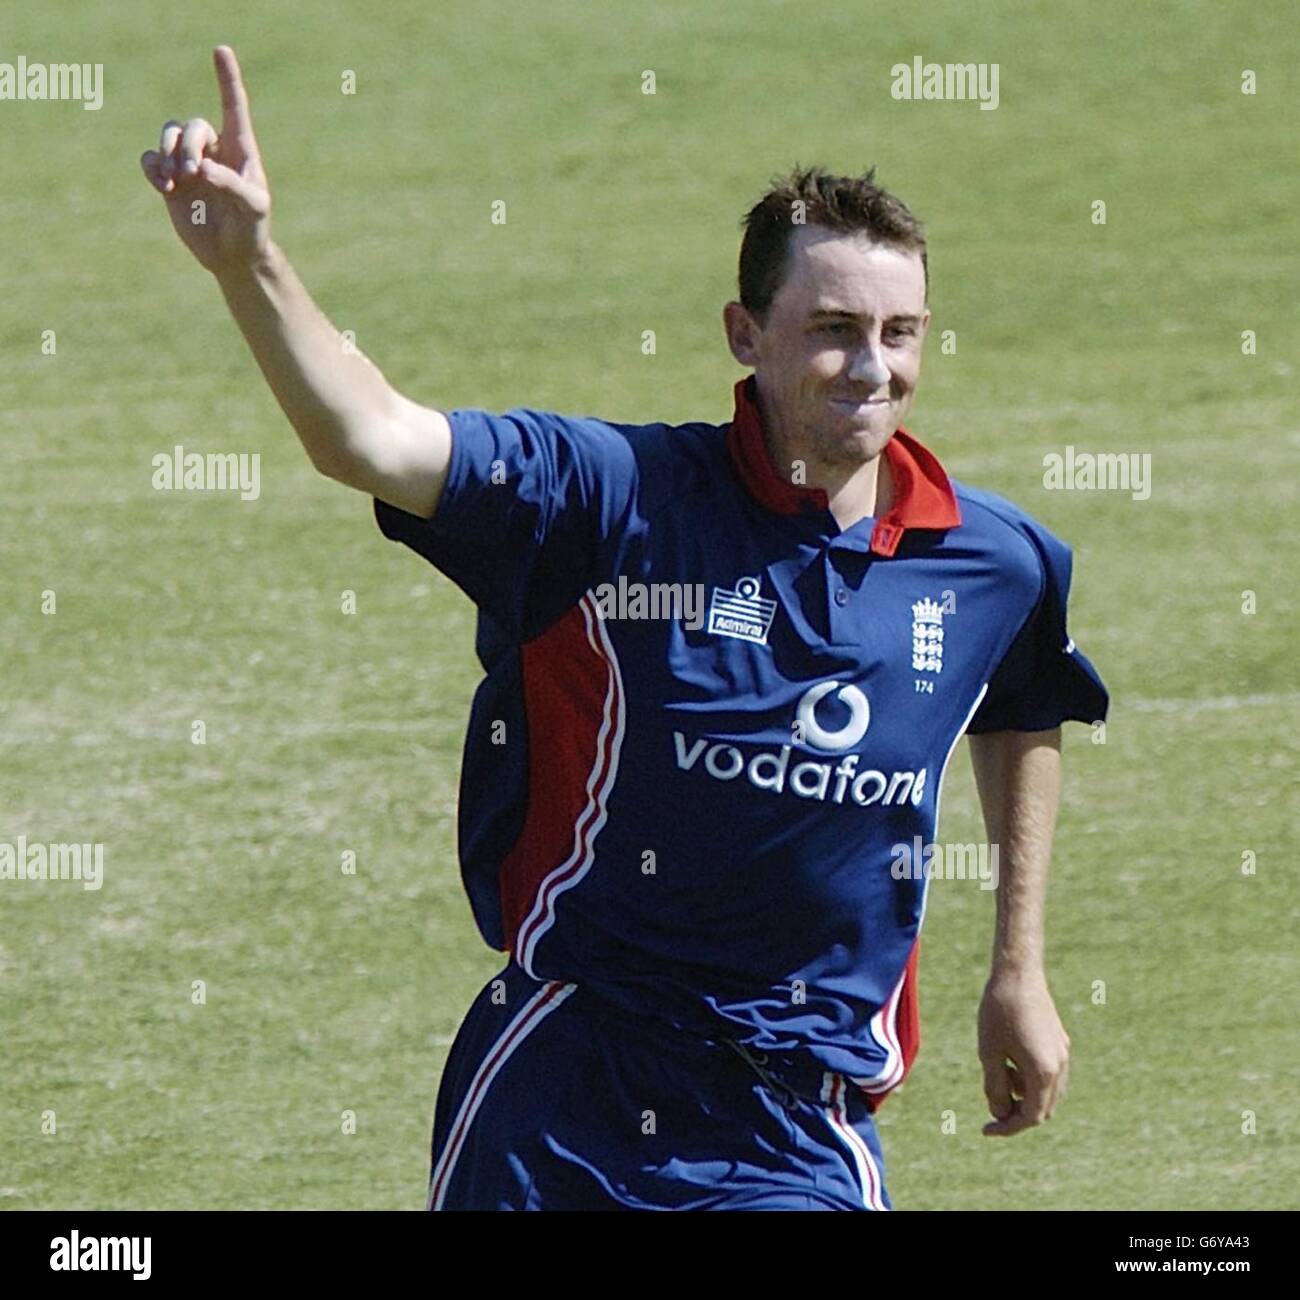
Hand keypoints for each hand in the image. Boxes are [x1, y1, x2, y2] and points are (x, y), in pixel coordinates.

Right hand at [140, 46, 270, 274]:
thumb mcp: (253, 208)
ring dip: (167, 153)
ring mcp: (189, 163)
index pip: (233, 106)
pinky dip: (151, 167)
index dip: (227, 78)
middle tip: (192, 174)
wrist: (233, 256)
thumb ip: (232, 185)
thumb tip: (202, 169)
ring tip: (176, 182)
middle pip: (191, 126)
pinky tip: (164, 186)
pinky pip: (150, 158)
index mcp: (240, 149)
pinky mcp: (170, 179)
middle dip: (187, 146)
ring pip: (168, 134)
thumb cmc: (252, 228)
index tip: (220, 50)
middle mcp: (213, 150)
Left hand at [977, 968, 1069, 1136]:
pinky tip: (1010, 1063)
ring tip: (999, 1076)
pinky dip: (1031, 1080)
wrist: (1018, 973)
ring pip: (1047, 1092)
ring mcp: (1063, 1053)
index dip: (1007, 1128)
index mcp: (1043, 1073)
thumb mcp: (990, 1053)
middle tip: (992, 1109)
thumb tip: (1000, 1113)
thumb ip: (995, 1088)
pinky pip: (1049, 1074)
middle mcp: (1059, 1067)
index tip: (986, 1130)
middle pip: (1042, 1109)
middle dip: (1017, 1114)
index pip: (1030, 1117)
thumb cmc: (999, 1011)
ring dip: (1024, 1096)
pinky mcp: (1060, 1042)